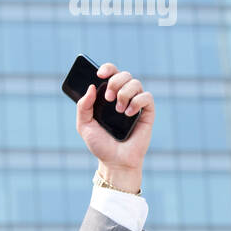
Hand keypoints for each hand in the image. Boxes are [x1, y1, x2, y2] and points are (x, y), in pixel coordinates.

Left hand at [75, 61, 153, 190]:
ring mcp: (136, 104)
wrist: (114, 161)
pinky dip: (136, 102)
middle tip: (108, 98)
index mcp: (108, 96)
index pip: (111, 74)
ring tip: (118, 110)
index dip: (107, 68)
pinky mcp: (147, 113)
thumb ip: (83, 106)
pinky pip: (147, 97)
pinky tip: (128, 113)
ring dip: (125, 93)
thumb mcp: (84, 125)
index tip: (100, 73)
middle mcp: (123, 97)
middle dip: (115, 81)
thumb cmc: (100, 144)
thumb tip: (91, 87)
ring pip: (136, 83)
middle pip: (124, 74)